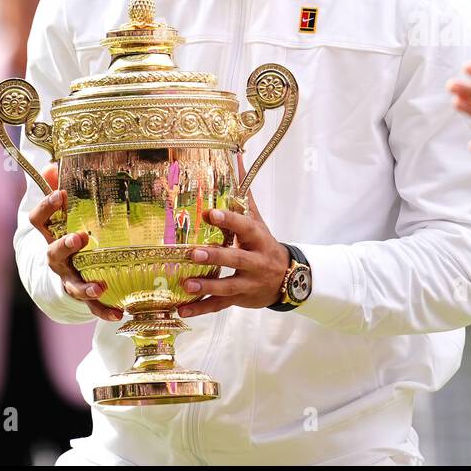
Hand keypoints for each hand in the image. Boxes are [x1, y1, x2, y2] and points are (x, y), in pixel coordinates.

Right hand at [28, 164, 122, 320]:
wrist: (50, 275)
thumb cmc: (58, 233)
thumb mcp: (55, 213)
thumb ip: (53, 188)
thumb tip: (52, 165)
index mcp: (47, 235)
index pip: (38, 219)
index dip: (46, 206)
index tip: (61, 193)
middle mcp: (53, 259)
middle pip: (53, 253)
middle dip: (65, 246)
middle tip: (80, 237)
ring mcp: (66, 278)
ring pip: (72, 284)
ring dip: (84, 286)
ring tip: (99, 287)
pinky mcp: (80, 295)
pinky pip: (91, 306)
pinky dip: (104, 311)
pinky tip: (119, 315)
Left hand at [176, 190, 291, 317]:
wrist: (288, 279)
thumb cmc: (265, 246)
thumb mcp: (259, 223)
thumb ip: (244, 198)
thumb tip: (237, 161)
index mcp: (259, 239)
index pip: (246, 227)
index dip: (230, 221)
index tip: (210, 214)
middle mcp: (256, 262)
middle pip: (237, 259)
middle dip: (216, 256)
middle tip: (193, 253)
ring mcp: (249, 282)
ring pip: (229, 286)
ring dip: (207, 285)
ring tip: (186, 284)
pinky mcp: (240, 299)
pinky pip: (220, 305)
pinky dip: (200, 308)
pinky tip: (182, 309)